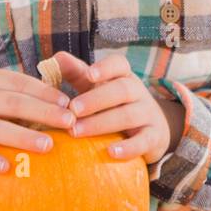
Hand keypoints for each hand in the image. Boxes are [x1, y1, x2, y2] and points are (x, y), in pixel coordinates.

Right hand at [0, 67, 73, 173]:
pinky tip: (5, 168)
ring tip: (48, 146)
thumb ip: (5, 87)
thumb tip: (45, 96)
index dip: (45, 92)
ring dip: (23, 136)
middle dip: (45, 113)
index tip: (69, 103)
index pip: (20, 83)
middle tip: (71, 122)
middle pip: (14, 103)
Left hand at [47, 51, 183, 165]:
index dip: (105, 68)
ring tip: (76, 132)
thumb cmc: (114, 105)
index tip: (89, 74)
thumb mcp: (97, 88)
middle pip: (122, 90)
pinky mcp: (154, 138)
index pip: (119, 64)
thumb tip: (56, 58)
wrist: (151, 130)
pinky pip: (144, 141)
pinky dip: (128, 147)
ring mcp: (148, 115)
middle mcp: (138, 92)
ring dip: (101, 123)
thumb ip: (77, 74)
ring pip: (129, 115)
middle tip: (73, 109)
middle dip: (96, 99)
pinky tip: (110, 153)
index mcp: (124, 76)